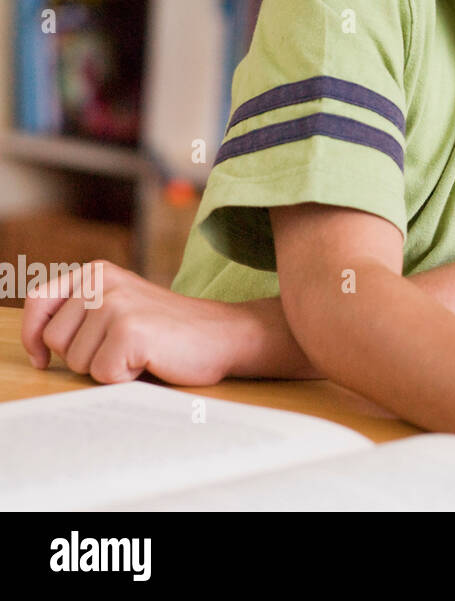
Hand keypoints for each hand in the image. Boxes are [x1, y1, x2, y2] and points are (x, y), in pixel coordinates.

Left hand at [21, 259, 239, 385]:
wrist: (225, 334)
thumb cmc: (171, 331)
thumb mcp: (120, 307)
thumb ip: (83, 313)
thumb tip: (37, 345)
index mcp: (97, 272)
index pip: (39, 302)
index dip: (33, 336)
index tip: (42, 359)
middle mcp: (102, 282)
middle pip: (54, 340)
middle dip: (83, 356)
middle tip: (123, 349)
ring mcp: (116, 304)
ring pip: (77, 361)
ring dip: (106, 368)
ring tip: (140, 352)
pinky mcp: (129, 330)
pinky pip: (103, 374)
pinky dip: (125, 377)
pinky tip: (150, 360)